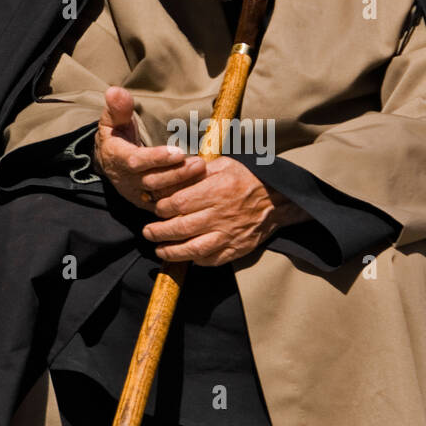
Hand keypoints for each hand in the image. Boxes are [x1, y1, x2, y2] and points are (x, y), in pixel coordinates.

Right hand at [93, 86, 204, 210]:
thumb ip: (117, 107)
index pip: (136, 161)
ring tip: (203, 172)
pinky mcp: (148, 203)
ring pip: (161, 196)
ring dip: (183, 186)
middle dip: (177, 173)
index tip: (177, 152)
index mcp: (117, 158)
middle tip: (199, 163)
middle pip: (153, 181)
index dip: (156, 158)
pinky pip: (167, 206)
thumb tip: (115, 91)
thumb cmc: (116, 134)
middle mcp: (127, 180)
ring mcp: (137, 194)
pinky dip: (183, 199)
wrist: (109, 161)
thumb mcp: (112, 119)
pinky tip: (200, 189)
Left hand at [141, 155, 309, 266]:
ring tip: (159, 249)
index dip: (161, 208)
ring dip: (170, 252)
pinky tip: (186, 256)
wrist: (278, 200)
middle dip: (158, 232)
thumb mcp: (224, 164)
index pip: (177, 203)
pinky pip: (210, 260)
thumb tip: (172, 170)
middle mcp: (218, 215)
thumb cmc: (248, 179)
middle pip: (179, 228)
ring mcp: (227, 235)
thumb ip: (198, 169)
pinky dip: (194, 260)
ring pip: (191, 249)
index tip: (156, 209)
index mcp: (214, 192)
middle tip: (148, 232)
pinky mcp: (235, 250)